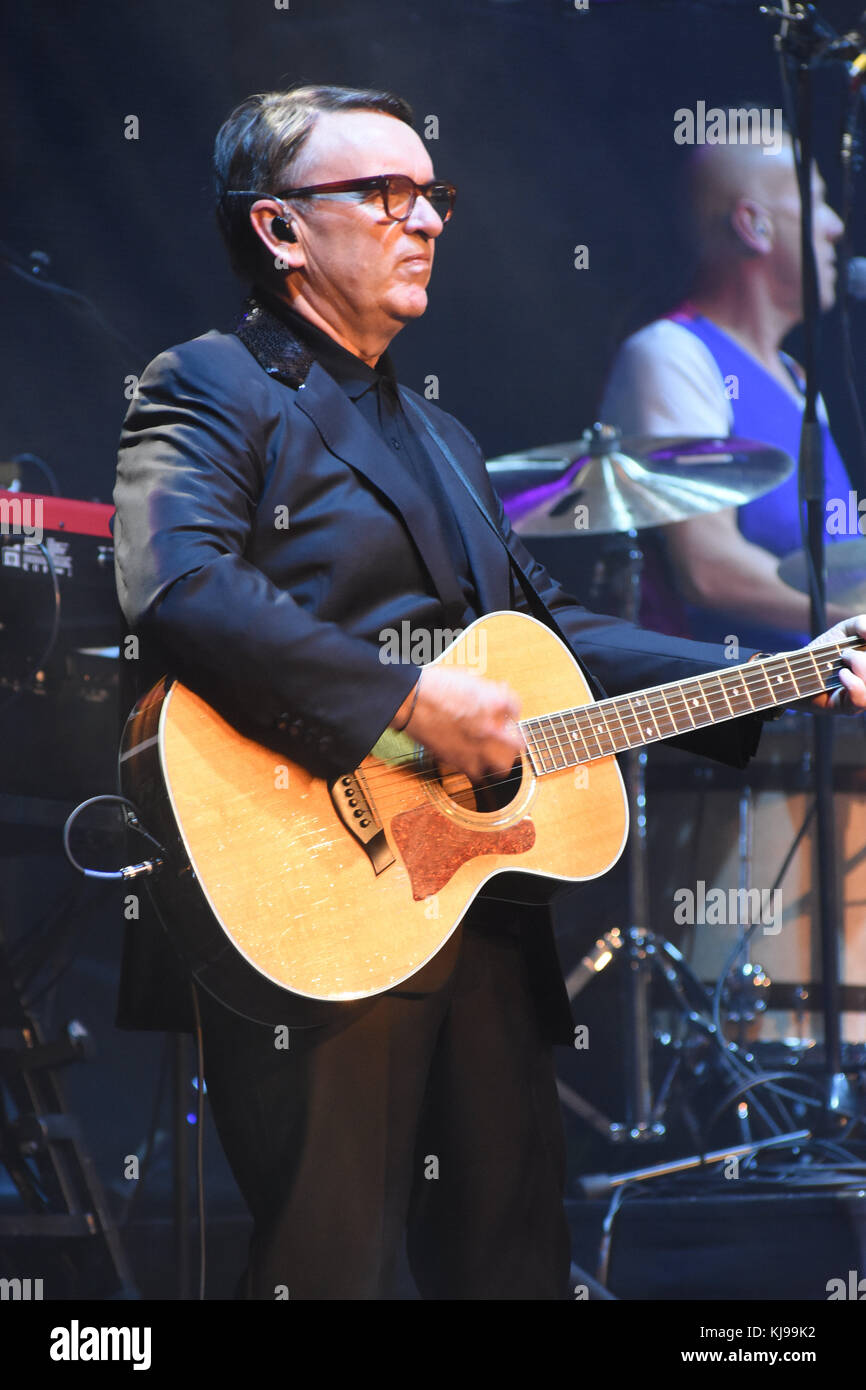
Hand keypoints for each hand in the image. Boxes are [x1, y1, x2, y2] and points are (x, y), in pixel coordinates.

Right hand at [391, 667, 523, 780]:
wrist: (411, 700)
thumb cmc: (434, 685)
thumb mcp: (468, 679)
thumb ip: (487, 691)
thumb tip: (497, 694)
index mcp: (496, 701)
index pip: (516, 709)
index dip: (510, 712)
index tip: (505, 714)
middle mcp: (492, 726)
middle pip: (518, 743)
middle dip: (514, 741)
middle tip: (509, 740)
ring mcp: (478, 746)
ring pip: (502, 765)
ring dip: (500, 761)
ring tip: (495, 758)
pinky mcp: (460, 761)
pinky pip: (477, 773)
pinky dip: (476, 770)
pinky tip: (472, 763)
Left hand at [808, 614, 865, 713]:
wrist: (794, 670)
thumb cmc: (824, 650)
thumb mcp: (845, 630)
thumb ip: (862, 624)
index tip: (863, 639)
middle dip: (865, 658)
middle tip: (847, 653)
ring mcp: (864, 697)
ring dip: (862, 665)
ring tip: (844, 658)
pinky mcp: (849, 708)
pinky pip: (861, 699)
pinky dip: (854, 683)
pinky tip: (842, 673)